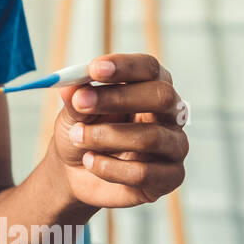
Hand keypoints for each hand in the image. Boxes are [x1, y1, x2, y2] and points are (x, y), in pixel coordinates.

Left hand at [50, 53, 188, 208]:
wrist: (74, 173)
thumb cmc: (81, 132)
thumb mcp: (73, 113)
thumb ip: (76, 99)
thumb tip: (69, 86)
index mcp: (149, 86)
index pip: (149, 68)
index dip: (124, 66)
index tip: (94, 69)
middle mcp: (170, 113)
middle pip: (161, 97)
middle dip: (118, 98)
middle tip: (81, 102)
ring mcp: (174, 145)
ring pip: (151, 137)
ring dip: (106, 136)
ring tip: (77, 137)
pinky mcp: (170, 177)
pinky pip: (144, 173)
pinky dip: (110, 167)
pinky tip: (90, 162)